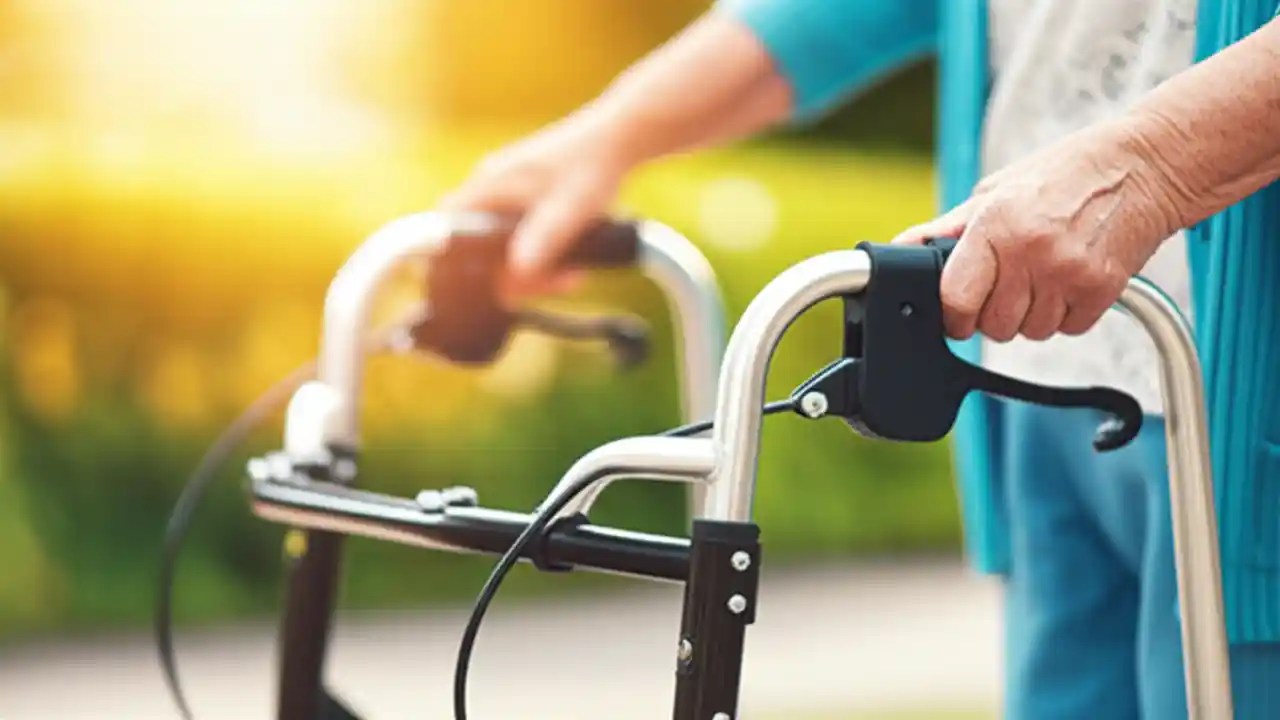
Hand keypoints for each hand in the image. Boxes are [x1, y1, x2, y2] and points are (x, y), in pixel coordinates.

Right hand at [439, 107, 636, 299]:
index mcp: (489, 184)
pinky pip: (522, 231)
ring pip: (505, 241)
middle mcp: (491, 184)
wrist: (620, 135)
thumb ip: (543, 240)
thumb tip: (517, 271)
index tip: (485, 285)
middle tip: (552, 285)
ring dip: (535, 265)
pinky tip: (573, 260)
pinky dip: (543, 249)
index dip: (454, 260)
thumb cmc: (592, 166)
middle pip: (479, 243)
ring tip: (572, 275)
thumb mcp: (569, 210)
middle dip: (513, 273)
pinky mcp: (527, 192)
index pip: (446, 225)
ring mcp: (508, 187)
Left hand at [891, 120, 1182, 340]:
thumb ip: (950, 229)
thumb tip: (904, 250)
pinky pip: (1068, 329)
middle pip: (993, 326)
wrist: (1143, 166)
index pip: (955, 300)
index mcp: (996, 225)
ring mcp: (1069, 274)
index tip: (957, 310)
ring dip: (1031, 314)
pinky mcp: (1102, 291)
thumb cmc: (1066, 174)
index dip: (952, 314)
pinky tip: (1070, 278)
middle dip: (993, 312)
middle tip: (1008, 281)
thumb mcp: (996, 192)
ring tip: (1043, 274)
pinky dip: (1066, 313)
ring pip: (1030, 333)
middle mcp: (1031, 253)